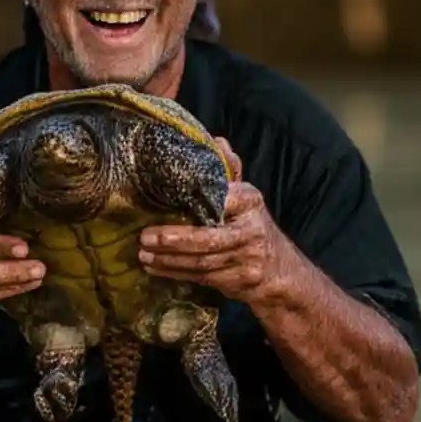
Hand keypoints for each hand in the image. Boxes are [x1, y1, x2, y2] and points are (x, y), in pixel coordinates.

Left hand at [137, 138, 283, 302]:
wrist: (279, 270)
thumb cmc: (250, 225)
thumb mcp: (244, 196)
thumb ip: (228, 171)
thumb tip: (216, 141)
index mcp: (250, 201)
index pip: (224, 199)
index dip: (202, 201)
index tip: (172, 199)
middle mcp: (251, 229)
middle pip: (208, 238)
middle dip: (173, 239)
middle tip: (144, 237)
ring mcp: (246, 258)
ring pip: (202, 262)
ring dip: (168, 260)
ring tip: (142, 254)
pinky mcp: (240, 280)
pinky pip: (202, 277)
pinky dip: (175, 273)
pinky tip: (154, 268)